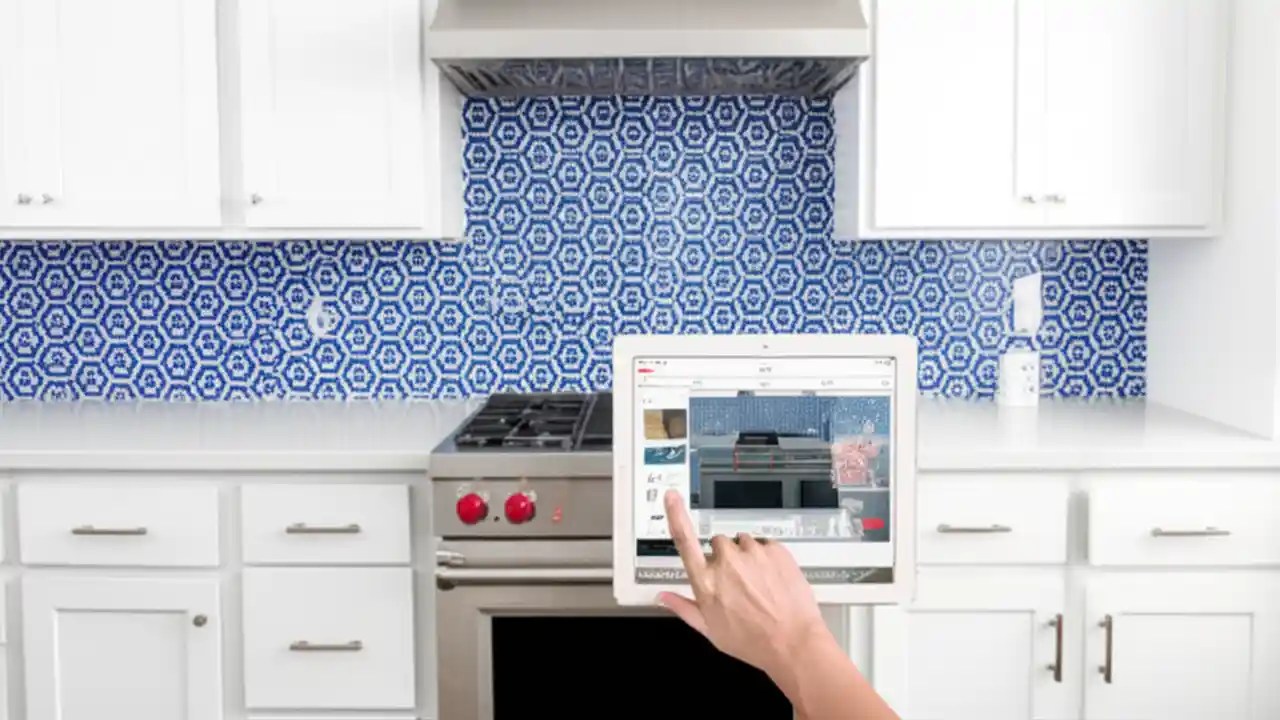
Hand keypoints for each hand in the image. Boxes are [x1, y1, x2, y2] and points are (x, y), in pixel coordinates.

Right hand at [658, 489, 829, 680]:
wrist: (793, 642)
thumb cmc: (752, 641)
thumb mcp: (710, 630)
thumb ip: (684, 608)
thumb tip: (664, 597)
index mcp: (707, 582)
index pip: (684, 539)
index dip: (676, 514)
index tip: (672, 496)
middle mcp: (727, 563)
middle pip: (719, 543)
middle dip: (725, 557)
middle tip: (738, 583)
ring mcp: (752, 553)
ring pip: (743, 543)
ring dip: (748, 557)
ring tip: (758, 585)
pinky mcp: (775, 549)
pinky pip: (765, 545)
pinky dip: (767, 558)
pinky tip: (771, 581)